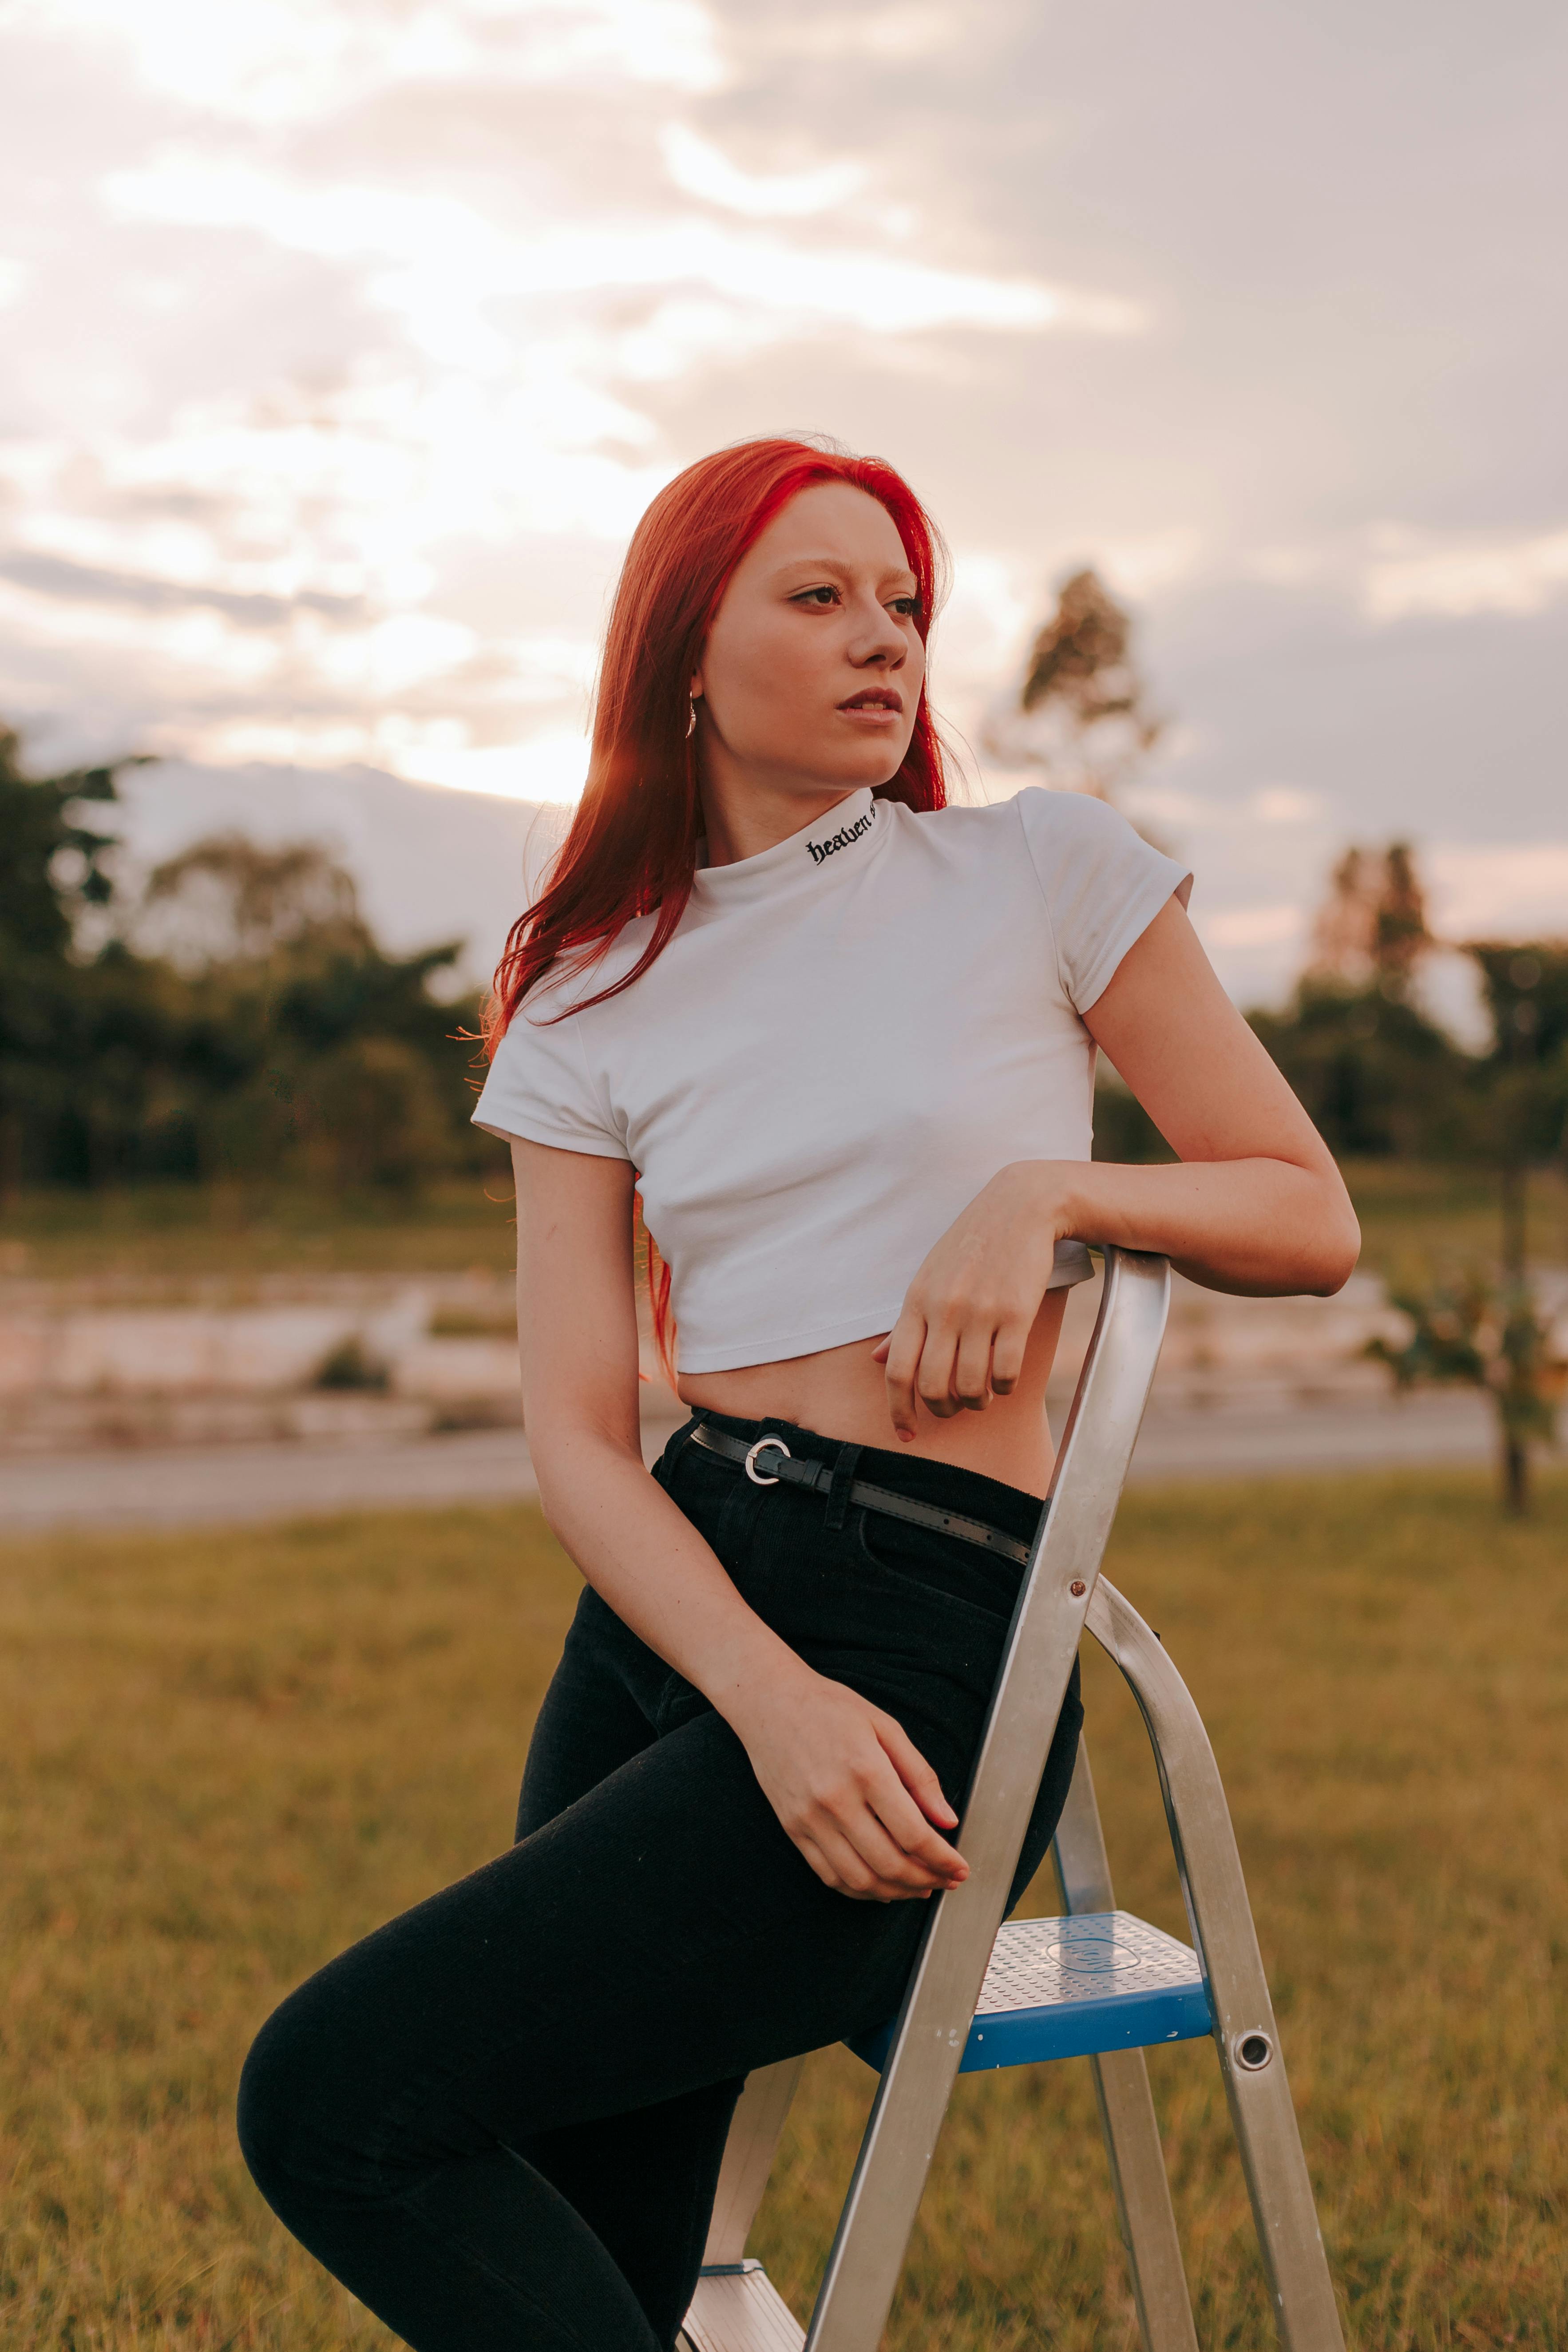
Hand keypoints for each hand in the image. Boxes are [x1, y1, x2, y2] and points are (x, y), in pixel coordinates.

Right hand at [727, 1664, 968, 1901]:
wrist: (769, 1702)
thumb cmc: (829, 1708)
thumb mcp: (885, 1727)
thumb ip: (920, 1776)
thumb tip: (948, 1820)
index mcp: (866, 1770)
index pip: (914, 1834)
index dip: (943, 1860)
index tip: (959, 1868)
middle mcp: (835, 1800)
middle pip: (889, 1864)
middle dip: (926, 1880)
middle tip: (945, 1880)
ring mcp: (810, 1819)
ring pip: (859, 1879)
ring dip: (895, 1892)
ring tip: (918, 1886)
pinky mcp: (793, 1829)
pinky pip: (829, 1875)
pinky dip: (859, 1890)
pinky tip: (880, 1884)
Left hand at [874, 1161, 1076, 1439]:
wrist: (1020, 1206)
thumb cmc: (971, 1245)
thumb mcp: (928, 1278)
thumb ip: (904, 1323)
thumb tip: (876, 1360)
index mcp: (915, 1301)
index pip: (897, 1370)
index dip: (898, 1410)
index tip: (905, 1433)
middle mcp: (943, 1309)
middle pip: (933, 1387)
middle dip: (942, 1411)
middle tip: (954, 1408)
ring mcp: (980, 1312)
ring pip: (971, 1386)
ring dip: (976, 1401)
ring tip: (982, 1394)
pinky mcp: (1016, 1313)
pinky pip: (1006, 1372)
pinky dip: (1004, 1388)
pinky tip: (1005, 1380)